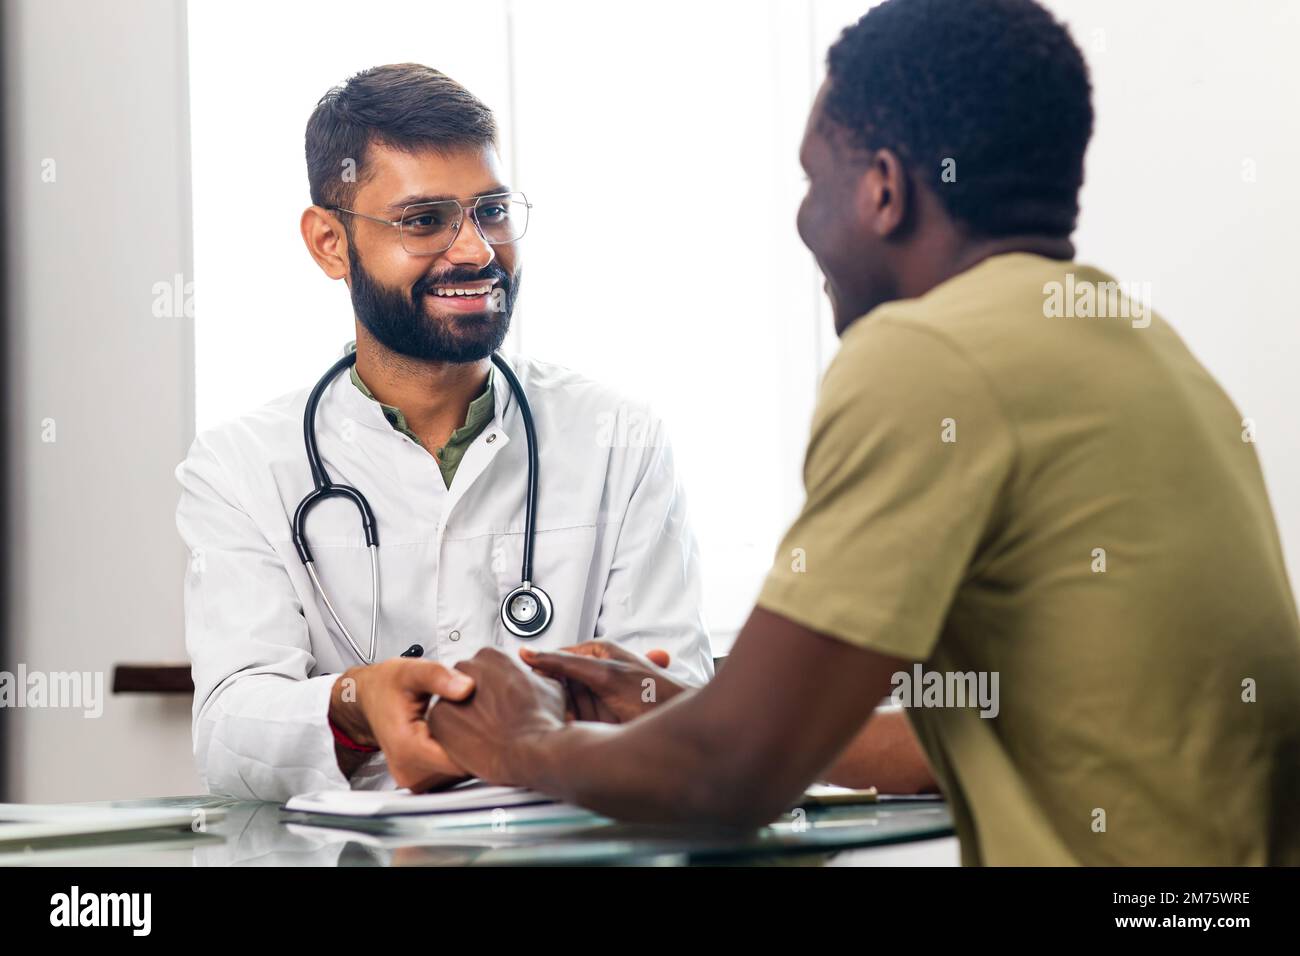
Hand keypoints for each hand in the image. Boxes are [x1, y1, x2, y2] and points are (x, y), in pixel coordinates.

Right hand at [330, 658, 474, 790]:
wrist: (366, 698)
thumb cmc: (387, 685)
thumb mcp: (412, 671)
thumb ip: (439, 676)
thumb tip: (467, 687)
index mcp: (406, 747)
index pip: (458, 761)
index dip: (478, 743)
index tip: (485, 723)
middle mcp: (407, 771)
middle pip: (459, 769)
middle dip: (472, 746)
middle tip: (474, 719)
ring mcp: (410, 780)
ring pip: (455, 774)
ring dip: (463, 752)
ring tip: (459, 726)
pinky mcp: (416, 781)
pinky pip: (447, 774)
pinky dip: (453, 756)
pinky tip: (451, 736)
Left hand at [425, 648, 566, 784]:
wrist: (531, 750)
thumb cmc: (541, 720)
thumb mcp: (551, 686)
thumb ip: (536, 676)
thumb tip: (535, 677)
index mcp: (491, 656)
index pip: (484, 667)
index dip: (494, 686)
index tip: (500, 700)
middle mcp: (467, 669)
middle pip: (463, 683)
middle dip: (476, 700)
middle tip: (492, 718)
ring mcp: (449, 693)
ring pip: (452, 704)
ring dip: (464, 716)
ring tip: (484, 732)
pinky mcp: (439, 720)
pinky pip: (442, 726)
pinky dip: (453, 735)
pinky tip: (473, 742)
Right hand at [519, 641, 687, 723]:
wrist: (682, 727)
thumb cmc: (656, 695)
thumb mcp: (606, 676)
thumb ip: (567, 664)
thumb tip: (531, 654)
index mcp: (597, 654)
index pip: (555, 658)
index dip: (539, 671)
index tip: (524, 683)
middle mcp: (596, 674)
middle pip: (556, 684)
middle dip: (548, 697)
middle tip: (539, 709)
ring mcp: (597, 698)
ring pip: (563, 705)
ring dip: (558, 715)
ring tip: (556, 723)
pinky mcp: (598, 720)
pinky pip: (573, 723)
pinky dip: (569, 728)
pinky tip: (570, 734)